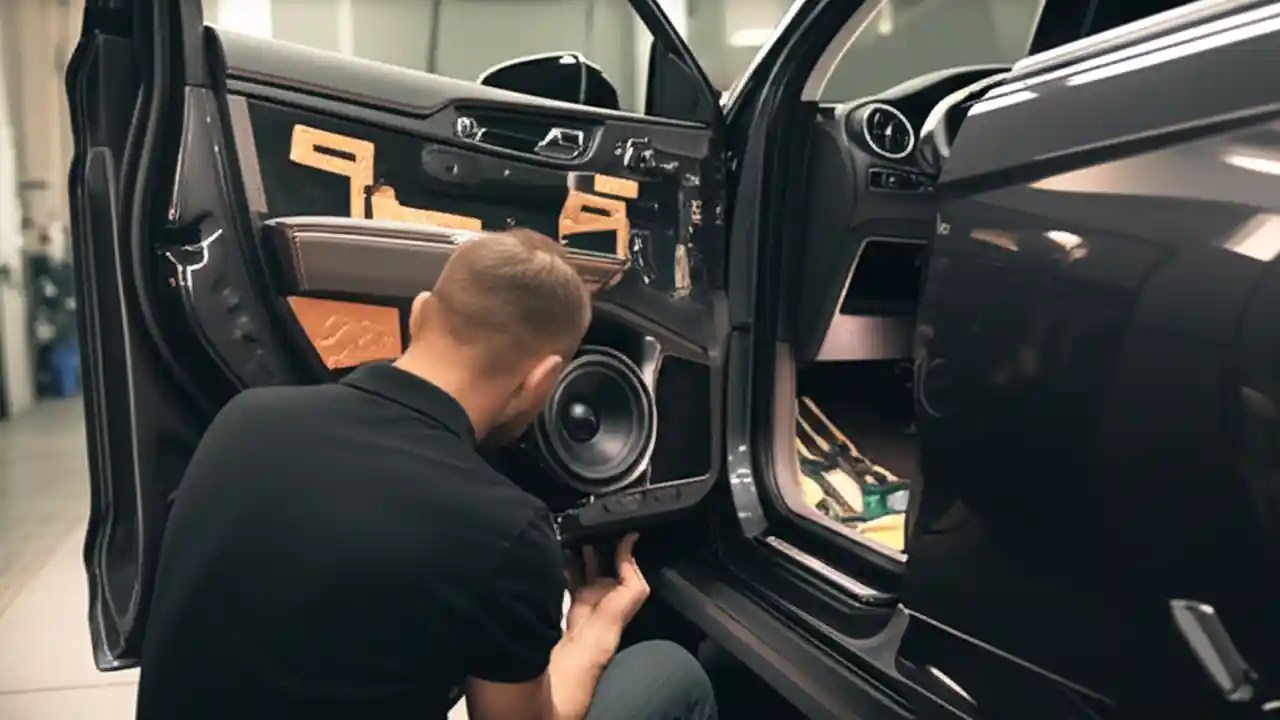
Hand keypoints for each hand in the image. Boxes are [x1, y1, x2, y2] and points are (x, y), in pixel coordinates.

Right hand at [562, 533, 648, 658]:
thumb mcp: (633, 591)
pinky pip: (571, 574)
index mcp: (626, 587)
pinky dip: (567, 562)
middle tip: (595, 527)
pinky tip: (565, 550)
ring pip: (587, 564)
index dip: (622, 544)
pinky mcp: (575, 596)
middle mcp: (609, 588)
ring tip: (579, 534)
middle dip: (600, 544)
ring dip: (583, 550)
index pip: (626, 559)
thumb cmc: (610, 621)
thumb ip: (631, 567)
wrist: (583, 641)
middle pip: (606, 560)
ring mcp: (591, 591)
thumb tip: (630, 540)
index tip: (616, 526)